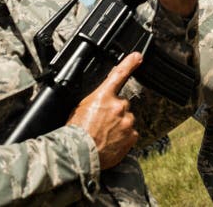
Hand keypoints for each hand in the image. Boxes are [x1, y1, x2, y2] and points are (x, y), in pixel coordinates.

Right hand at [67, 53, 141, 169]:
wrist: (77, 155)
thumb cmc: (74, 132)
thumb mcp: (81, 107)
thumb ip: (97, 99)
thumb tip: (104, 100)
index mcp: (104, 96)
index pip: (119, 74)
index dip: (130, 63)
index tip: (138, 56)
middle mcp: (119, 106)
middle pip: (122, 105)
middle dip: (115, 112)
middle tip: (101, 124)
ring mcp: (127, 121)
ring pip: (126, 119)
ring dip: (119, 125)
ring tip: (103, 135)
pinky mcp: (132, 136)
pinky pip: (130, 134)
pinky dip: (123, 138)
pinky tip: (110, 143)